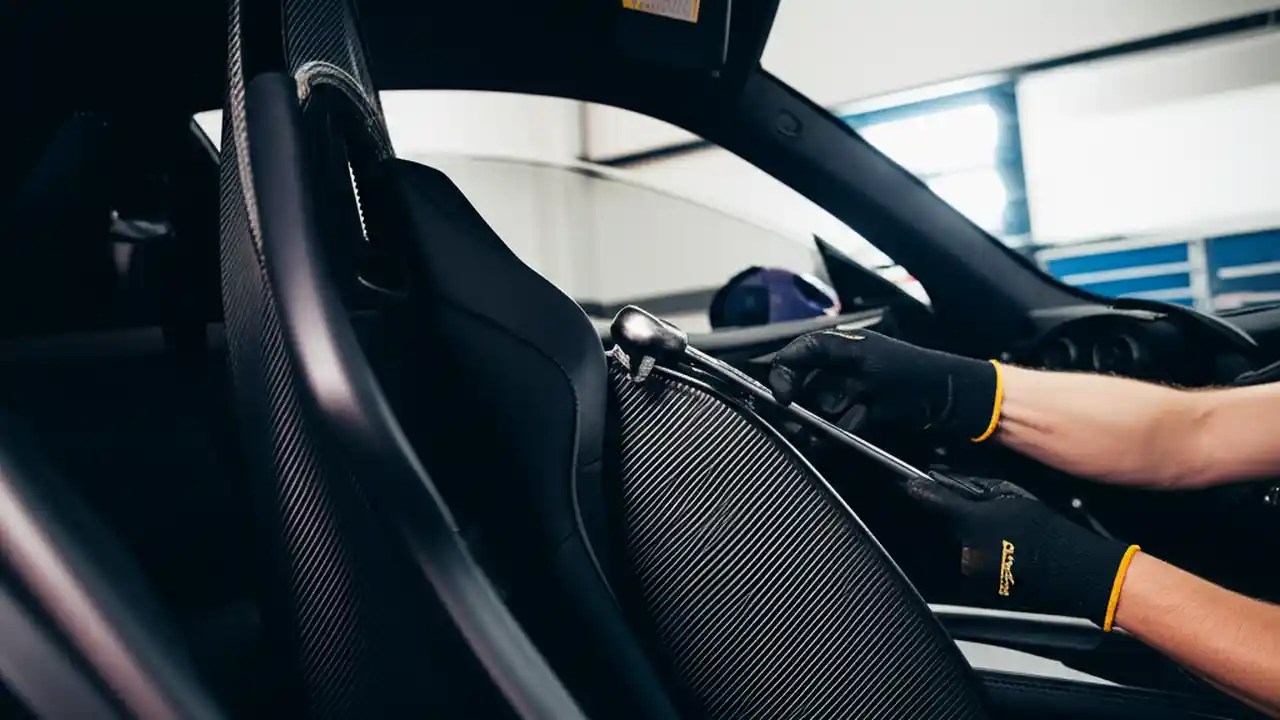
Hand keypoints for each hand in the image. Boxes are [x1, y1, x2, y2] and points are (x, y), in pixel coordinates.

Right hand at [767, 330, 1001, 441]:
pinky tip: (854, 428)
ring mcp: (849, 395)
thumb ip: (819, 349)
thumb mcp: (861, 353)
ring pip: (816, 414)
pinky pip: (836, 430)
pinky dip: (841, 433)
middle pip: (800, 390)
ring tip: (841, 421)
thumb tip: (783, 362)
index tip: (782, 398)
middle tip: (805, 418)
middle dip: (800, 407)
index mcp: (836, 347)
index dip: (781, 376)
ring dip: (822, 423)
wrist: (949, 401)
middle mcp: (838, 370)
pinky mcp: (860, 419)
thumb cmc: (909, 371)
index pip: (792, 358)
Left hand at [905, 473, 1139, 628]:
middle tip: (995, 522)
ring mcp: (973, 571)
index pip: (934, 502)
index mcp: (972, 522)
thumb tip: (948, 483)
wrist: (1072, 570)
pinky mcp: (980, 588)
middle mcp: (967, 548)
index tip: (910, 485)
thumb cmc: (1048, 531)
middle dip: (964, 521)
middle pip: (951, 527)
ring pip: (963, 548)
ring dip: (976, 543)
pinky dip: (986, 560)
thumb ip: (976, 491)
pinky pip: (975, 567)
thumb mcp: (1012, 497)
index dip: (920, 491)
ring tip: (1008, 543)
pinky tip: (1009, 558)